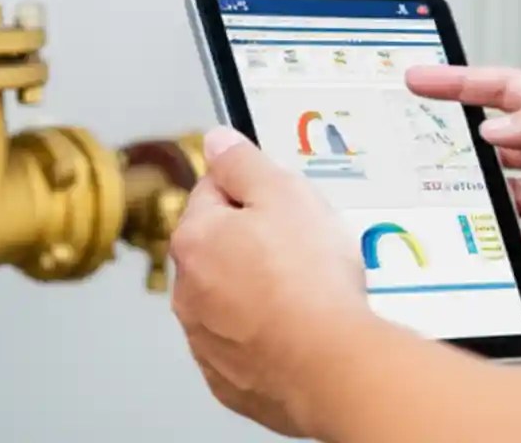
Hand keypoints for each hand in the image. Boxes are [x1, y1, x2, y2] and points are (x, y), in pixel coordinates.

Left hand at [170, 127, 376, 437]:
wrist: (332, 365)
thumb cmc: (309, 279)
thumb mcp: (284, 193)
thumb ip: (244, 162)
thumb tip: (216, 141)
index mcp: (194, 239)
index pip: (213, 191)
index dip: (253, 190)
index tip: (281, 201)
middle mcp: (188, 291)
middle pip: (221, 248)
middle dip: (256, 244)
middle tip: (304, 249)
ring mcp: (205, 340)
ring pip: (231, 299)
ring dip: (259, 292)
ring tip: (308, 294)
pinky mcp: (229, 380)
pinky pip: (245, 345)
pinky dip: (266, 337)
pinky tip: (300, 331)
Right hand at [406, 66, 520, 309]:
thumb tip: (494, 128)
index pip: (503, 90)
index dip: (460, 82)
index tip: (421, 78)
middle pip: (488, 137)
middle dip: (448, 130)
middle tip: (407, 128)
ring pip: (491, 188)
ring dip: (462, 186)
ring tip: (424, 185)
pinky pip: (508, 238)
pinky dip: (485, 237)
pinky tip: (465, 237)